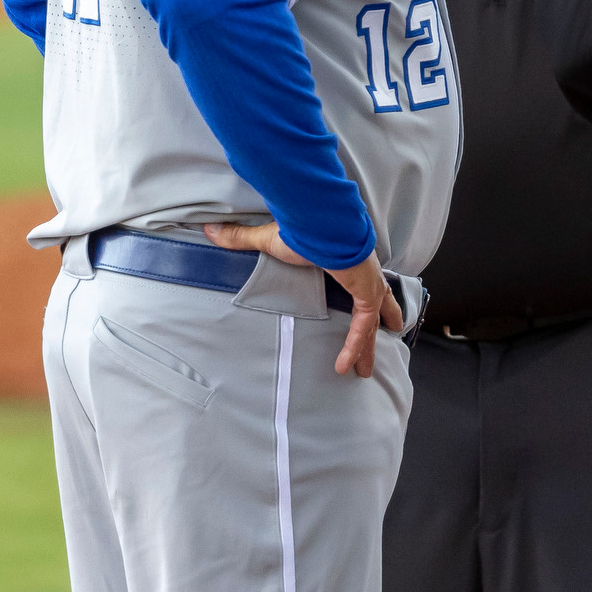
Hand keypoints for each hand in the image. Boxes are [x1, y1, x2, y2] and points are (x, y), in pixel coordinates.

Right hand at [205, 220, 404, 378]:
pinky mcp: (366, 291)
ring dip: (367, 347)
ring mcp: (368, 282)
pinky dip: (354, 346)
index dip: (363, 294)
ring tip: (363, 370)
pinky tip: (344, 365)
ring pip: (372, 322)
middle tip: (381, 341)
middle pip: (375, 306)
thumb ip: (241, 238)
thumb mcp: (268, 239)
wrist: (319, 220)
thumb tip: (210, 230)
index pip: (357, 280)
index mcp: (344, 258)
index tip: (364, 306)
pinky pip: (363, 326)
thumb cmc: (300, 225)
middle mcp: (362, 272)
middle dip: (378, 325)